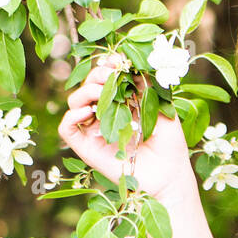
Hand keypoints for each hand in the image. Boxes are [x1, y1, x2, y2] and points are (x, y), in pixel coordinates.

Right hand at [58, 52, 197, 205]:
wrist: (169, 176)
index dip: (109, 65)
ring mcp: (94, 129)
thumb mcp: (163, 109)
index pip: (107, 76)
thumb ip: (148, 87)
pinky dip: (71, 116)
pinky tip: (88, 112)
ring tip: (101, 94)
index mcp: (123, 100)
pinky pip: (67, 128)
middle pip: (88, 84)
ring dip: (85, 92)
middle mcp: (106, 112)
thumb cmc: (170, 144)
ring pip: (74, 102)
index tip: (119, 61)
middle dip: (97, 75)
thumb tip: (133, 65)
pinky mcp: (86, 147)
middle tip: (111, 76)